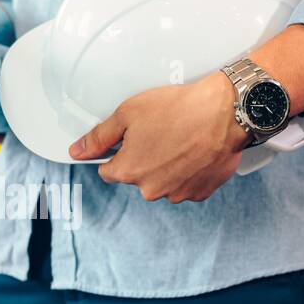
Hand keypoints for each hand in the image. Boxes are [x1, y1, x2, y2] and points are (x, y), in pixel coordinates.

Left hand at [69, 71, 249, 202]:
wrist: (225, 113)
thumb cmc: (180, 110)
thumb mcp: (128, 113)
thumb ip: (99, 136)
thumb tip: (77, 151)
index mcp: (128, 171)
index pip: (108, 171)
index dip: (117, 152)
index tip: (129, 141)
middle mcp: (150, 189)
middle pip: (137, 177)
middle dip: (144, 158)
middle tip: (160, 133)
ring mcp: (177, 193)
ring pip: (162, 181)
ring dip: (167, 166)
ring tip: (180, 140)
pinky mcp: (199, 192)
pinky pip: (186, 184)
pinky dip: (188, 171)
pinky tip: (194, 150)